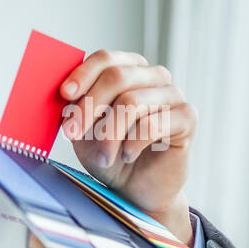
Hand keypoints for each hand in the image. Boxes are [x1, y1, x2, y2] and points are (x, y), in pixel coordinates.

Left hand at [59, 50, 196, 244]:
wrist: (135, 189)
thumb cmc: (109, 154)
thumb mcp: (83, 130)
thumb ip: (75, 109)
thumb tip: (61, 93)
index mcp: (127, 70)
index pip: (106, 59)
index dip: (83, 74)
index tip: (65, 94)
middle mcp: (152, 76)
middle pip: (117, 76)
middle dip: (88, 106)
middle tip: (72, 133)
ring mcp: (172, 95)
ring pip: (131, 102)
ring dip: (108, 134)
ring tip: (103, 156)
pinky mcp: (187, 118)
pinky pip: (152, 123)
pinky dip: (132, 143)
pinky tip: (127, 156)